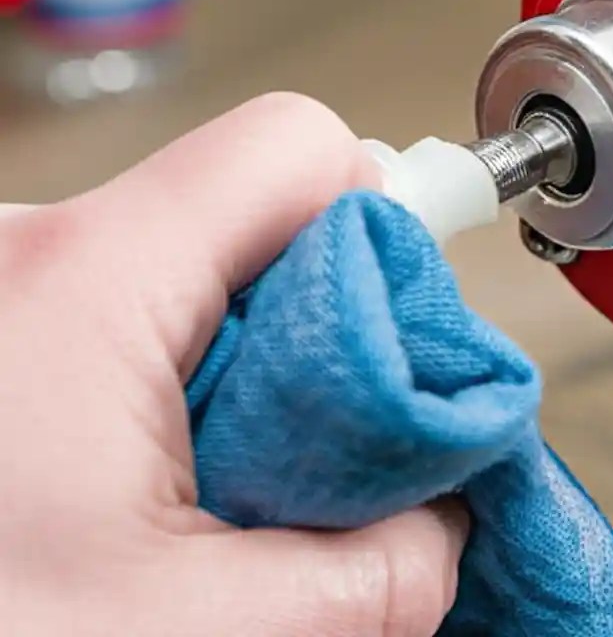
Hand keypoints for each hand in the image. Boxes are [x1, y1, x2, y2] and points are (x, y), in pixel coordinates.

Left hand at [0, 93, 467, 635]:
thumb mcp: (203, 634)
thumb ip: (378, 577)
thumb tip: (444, 527)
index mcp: (87, 282)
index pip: (297, 149)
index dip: (383, 230)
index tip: (401, 338)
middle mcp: (29, 253)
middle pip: (257, 213)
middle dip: (325, 330)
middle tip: (314, 451)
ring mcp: (6, 285)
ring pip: (201, 271)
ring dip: (251, 374)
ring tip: (217, 488)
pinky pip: (138, 311)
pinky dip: (184, 388)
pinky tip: (158, 481)